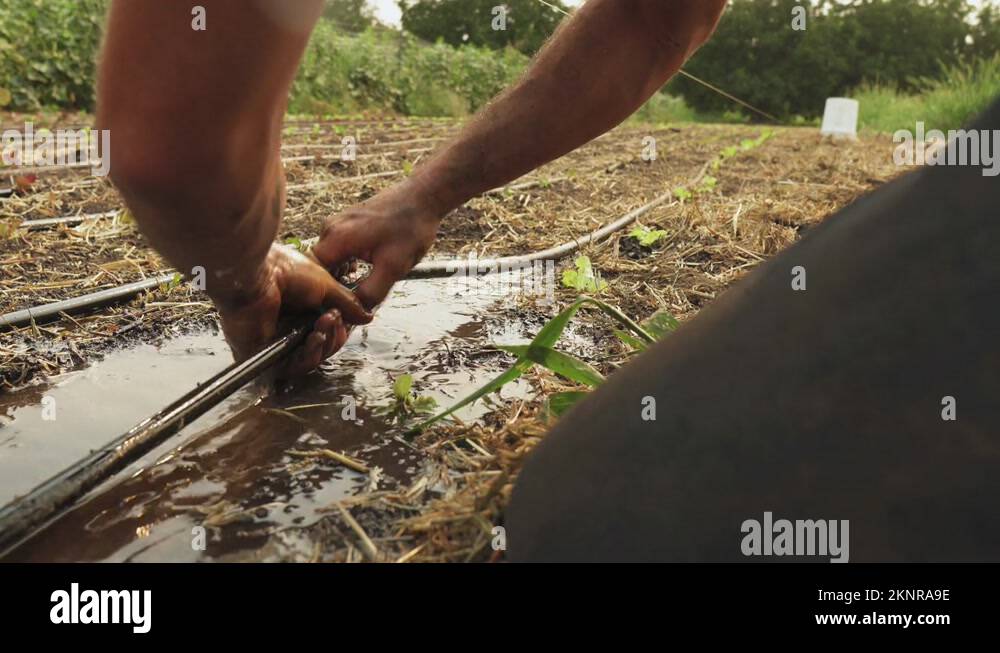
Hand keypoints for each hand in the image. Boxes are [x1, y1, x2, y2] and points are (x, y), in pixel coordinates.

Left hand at [214, 243, 371, 375]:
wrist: (256, 273)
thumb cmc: (284, 270)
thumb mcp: (326, 284)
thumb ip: (347, 303)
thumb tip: (368, 316)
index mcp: (299, 308)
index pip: (326, 330)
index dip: (339, 329)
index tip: (345, 318)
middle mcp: (286, 325)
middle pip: (321, 347)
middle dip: (334, 337)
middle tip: (334, 320)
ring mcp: (274, 342)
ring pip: (309, 360)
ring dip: (323, 345)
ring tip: (323, 326)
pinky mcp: (263, 355)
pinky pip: (293, 367)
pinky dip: (309, 357)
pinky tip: (314, 338)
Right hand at [312, 183, 442, 308]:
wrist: (423, 197)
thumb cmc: (410, 229)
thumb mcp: (393, 268)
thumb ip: (371, 293)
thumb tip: (356, 312)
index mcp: (335, 238)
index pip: (313, 275)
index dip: (323, 295)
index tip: (338, 307)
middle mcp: (330, 228)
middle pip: (320, 267)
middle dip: (334, 285)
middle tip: (352, 299)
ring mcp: (338, 223)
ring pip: (330, 258)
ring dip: (341, 273)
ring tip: (361, 283)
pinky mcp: (347, 221)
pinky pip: (338, 248)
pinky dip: (347, 261)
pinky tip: (364, 268)